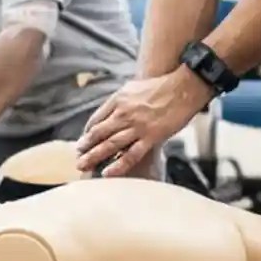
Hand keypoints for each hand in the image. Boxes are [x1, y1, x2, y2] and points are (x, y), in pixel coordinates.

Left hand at [75, 67, 212, 176]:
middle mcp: (123, 114)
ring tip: (83, 166)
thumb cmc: (159, 87)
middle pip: (98, 134)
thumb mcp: (132, 88)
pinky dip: (118, 166)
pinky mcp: (150, 137)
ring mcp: (136, 126)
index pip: (95, 120)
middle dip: (86, 148)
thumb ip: (119, 101)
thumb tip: (109, 113)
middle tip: (77, 158)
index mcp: (117, 101)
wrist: (183, 88)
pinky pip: (131, 155)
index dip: (87, 134)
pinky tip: (107, 173)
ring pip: (110, 145)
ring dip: (94, 157)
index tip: (82, 143)